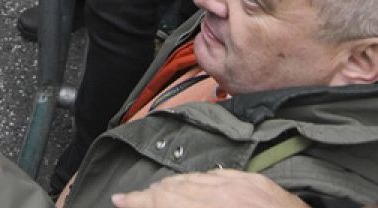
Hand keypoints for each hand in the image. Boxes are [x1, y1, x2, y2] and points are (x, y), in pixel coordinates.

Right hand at [111, 170, 307, 207]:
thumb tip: (164, 203)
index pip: (165, 200)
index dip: (137, 200)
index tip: (119, 200)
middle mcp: (228, 193)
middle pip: (175, 185)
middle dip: (150, 193)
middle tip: (131, 198)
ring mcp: (245, 184)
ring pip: (195, 177)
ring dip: (172, 185)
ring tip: (157, 192)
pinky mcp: (258, 181)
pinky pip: (219, 174)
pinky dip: (200, 180)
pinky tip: (194, 185)